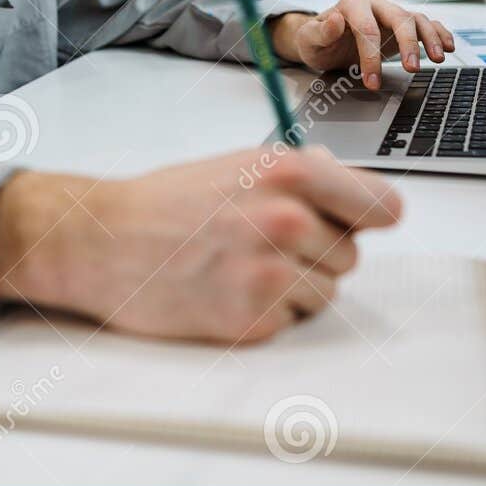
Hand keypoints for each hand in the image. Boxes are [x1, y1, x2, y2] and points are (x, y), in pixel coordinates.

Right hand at [0, 146, 402, 343]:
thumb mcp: (240, 163)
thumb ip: (302, 171)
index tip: (361, 222)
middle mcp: (286, 219)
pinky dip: (267, 314)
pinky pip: (292, 322)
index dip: (370, 217)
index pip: (382, 207)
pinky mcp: (251, 318)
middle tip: (262, 242)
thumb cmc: (168, 202)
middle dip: (317, 252)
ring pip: (325, 293)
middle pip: (351, 255)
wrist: (103, 242)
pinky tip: (226, 290)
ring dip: (295, 287)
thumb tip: (349, 181)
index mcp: (290, 172)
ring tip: (241, 265)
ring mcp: (270, 270)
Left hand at [269, 0, 453, 88]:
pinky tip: (447, 46)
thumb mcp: (309, 39)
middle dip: (408, 43)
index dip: (371, 55)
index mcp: (351, 4)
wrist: (324, 41)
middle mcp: (375, 5)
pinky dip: (439, 33)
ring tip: (437, 58)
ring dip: (429, 38)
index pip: (367, 28)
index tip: (371, 80)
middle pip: (398, 18)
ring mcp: (391, 14)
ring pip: (416, 19)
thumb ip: (320, 31)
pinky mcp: (402, 25)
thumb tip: (335, 19)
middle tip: (411, 69)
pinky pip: (426, 24)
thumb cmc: (316, 40)